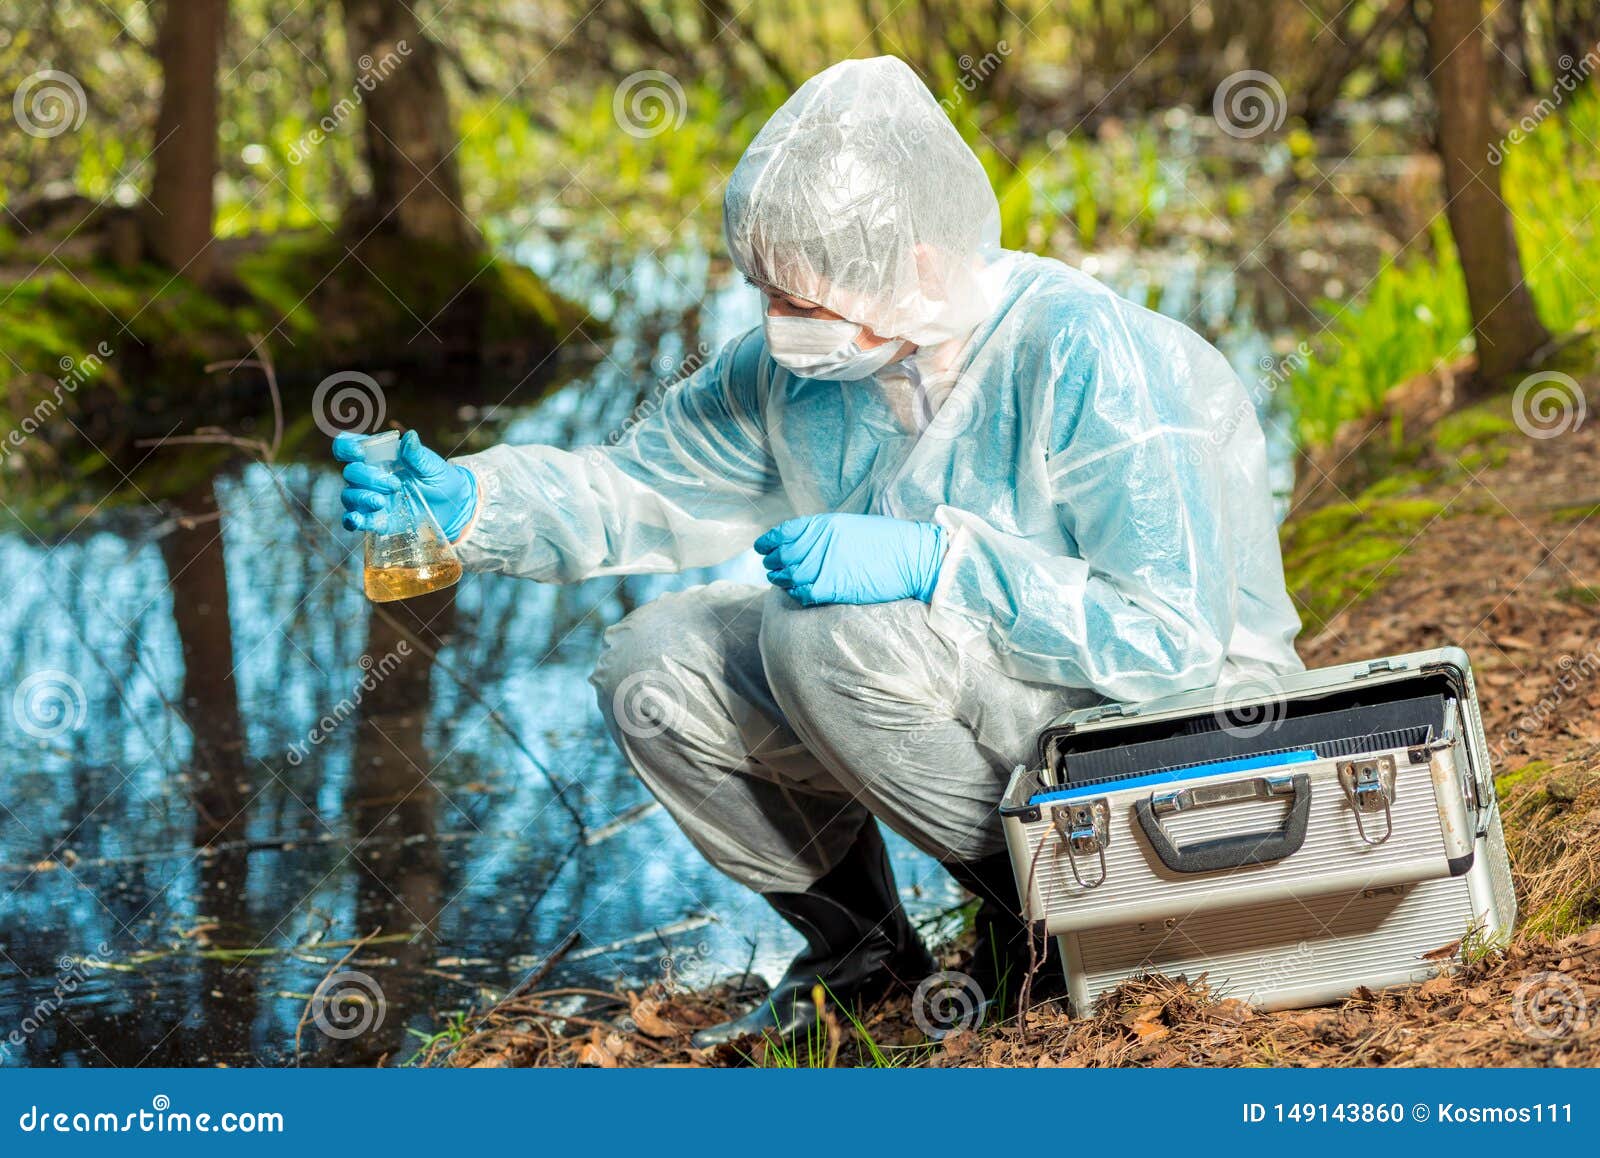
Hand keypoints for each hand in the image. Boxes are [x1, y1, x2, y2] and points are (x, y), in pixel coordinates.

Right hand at [334, 430, 477, 538]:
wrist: (452, 507)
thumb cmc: (440, 479)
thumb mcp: (432, 466)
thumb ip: (417, 455)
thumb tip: (410, 437)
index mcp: (380, 456)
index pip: (349, 445)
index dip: (347, 447)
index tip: (359, 453)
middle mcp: (370, 476)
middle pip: (351, 472)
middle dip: (369, 478)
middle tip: (395, 485)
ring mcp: (371, 498)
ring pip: (349, 496)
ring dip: (362, 497)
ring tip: (381, 502)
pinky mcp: (377, 520)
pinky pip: (355, 520)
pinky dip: (352, 520)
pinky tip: (357, 520)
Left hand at [755, 513, 945, 605]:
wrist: (912, 557)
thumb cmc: (889, 541)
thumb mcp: (852, 526)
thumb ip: (825, 534)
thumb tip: (804, 544)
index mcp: (824, 524)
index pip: (783, 532)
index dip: (768, 542)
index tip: (762, 548)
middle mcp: (819, 543)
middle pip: (782, 556)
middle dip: (772, 563)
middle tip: (770, 568)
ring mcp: (823, 566)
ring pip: (788, 576)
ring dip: (781, 579)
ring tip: (779, 580)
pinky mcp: (831, 588)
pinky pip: (803, 593)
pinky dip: (796, 593)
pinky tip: (798, 592)